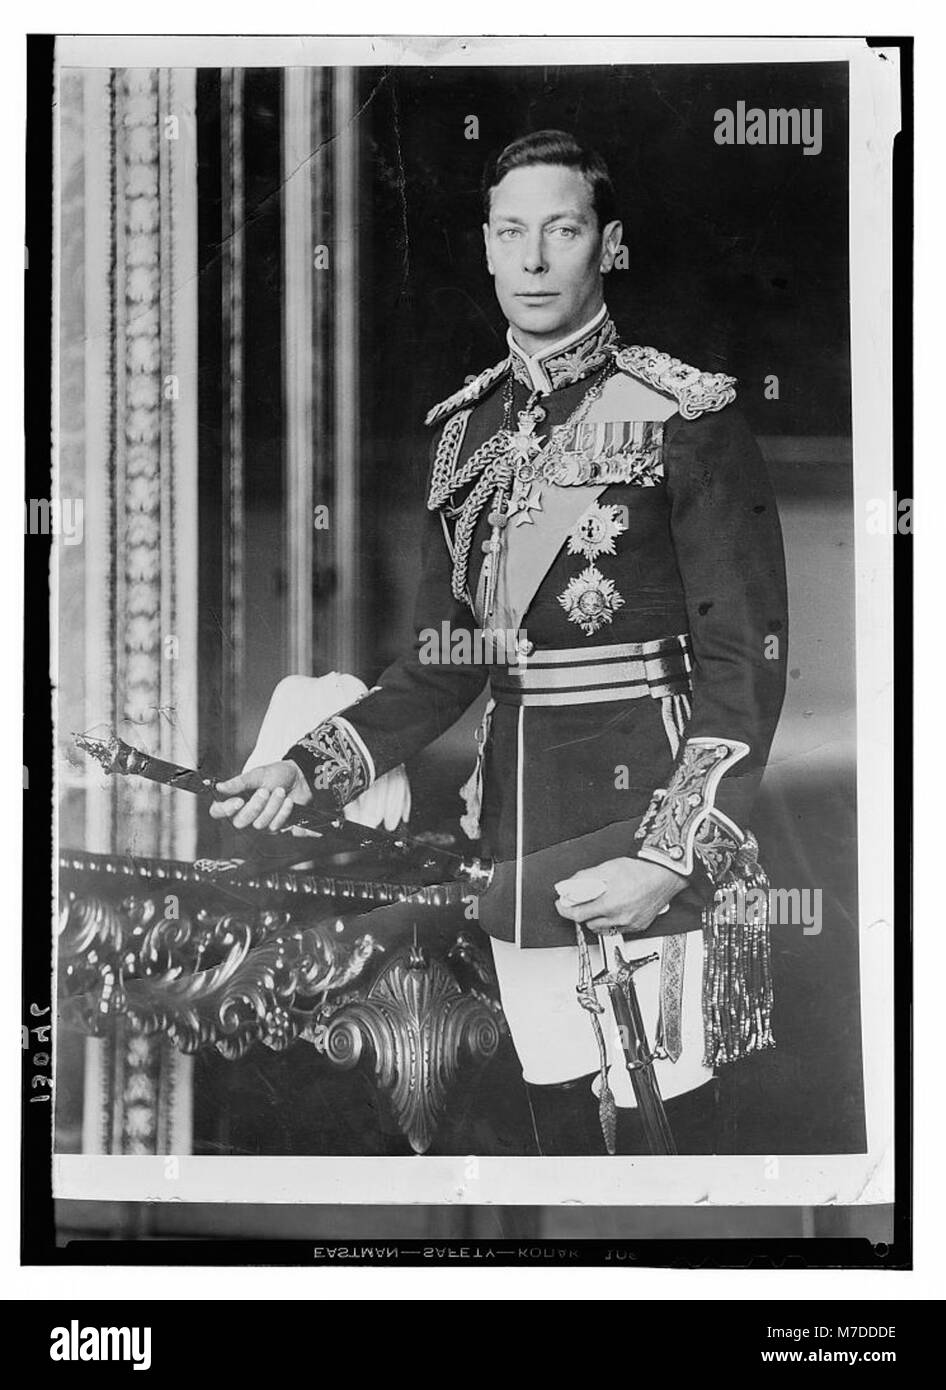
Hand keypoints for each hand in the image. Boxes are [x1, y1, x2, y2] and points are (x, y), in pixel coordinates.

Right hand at [209, 759, 312, 831]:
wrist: (301, 778)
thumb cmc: (278, 774)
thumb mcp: (258, 774)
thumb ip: (239, 782)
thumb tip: (220, 787)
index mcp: (235, 798)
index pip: (217, 811)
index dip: (225, 810)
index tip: (239, 801)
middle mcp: (244, 813)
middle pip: (239, 822)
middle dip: (254, 807)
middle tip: (265, 791)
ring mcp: (259, 822)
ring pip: (259, 825)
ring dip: (272, 806)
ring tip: (280, 791)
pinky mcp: (274, 827)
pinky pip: (275, 826)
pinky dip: (283, 812)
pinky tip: (288, 801)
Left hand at [554, 856, 687, 933]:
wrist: (663, 875)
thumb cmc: (639, 870)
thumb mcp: (607, 868)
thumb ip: (584, 878)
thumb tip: (568, 885)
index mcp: (608, 903)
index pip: (577, 914)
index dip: (565, 910)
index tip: (562, 905)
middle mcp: (618, 917)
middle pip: (588, 923)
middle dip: (582, 913)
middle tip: (582, 902)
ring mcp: (629, 924)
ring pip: (602, 928)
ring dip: (595, 919)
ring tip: (600, 905)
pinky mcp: (638, 927)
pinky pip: (617, 929)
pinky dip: (611, 922)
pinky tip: (614, 910)